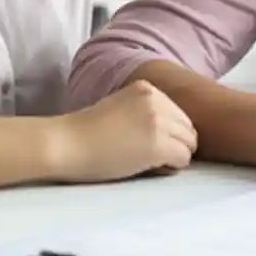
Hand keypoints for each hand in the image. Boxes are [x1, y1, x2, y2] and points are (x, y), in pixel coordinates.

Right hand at [55, 80, 196, 182]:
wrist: (65, 144)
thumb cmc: (85, 133)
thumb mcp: (120, 108)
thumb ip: (145, 113)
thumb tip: (175, 135)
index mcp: (146, 88)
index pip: (178, 114)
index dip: (167, 133)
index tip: (144, 142)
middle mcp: (156, 99)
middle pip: (188, 128)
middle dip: (175, 144)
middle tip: (149, 156)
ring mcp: (158, 120)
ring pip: (189, 144)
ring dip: (174, 156)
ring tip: (147, 161)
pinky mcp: (157, 143)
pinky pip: (183, 159)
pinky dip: (171, 167)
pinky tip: (148, 167)